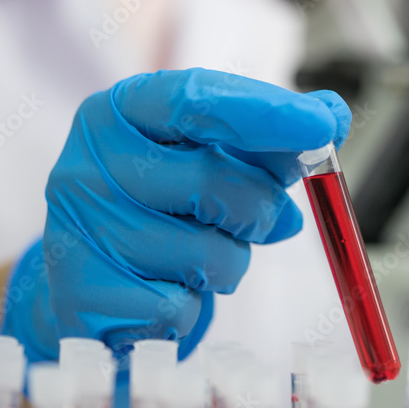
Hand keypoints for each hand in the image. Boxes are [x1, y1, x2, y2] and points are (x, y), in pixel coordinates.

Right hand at [2, 68, 349, 370]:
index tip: (324, 122)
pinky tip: (167, 291)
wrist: (88, 284)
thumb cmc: (159, 210)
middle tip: (257, 220)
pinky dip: (193, 306)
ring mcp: (79, 231)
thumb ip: (264, 143)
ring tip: (198, 258)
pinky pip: (181, 307)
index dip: (267, 112)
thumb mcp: (205, 160)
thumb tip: (329, 122)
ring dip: (229, 264)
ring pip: (208, 254)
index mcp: (119, 114)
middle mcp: (87, 164)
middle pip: (214, 181)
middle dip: (258, 209)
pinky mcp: (84, 296)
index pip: (197, 100)